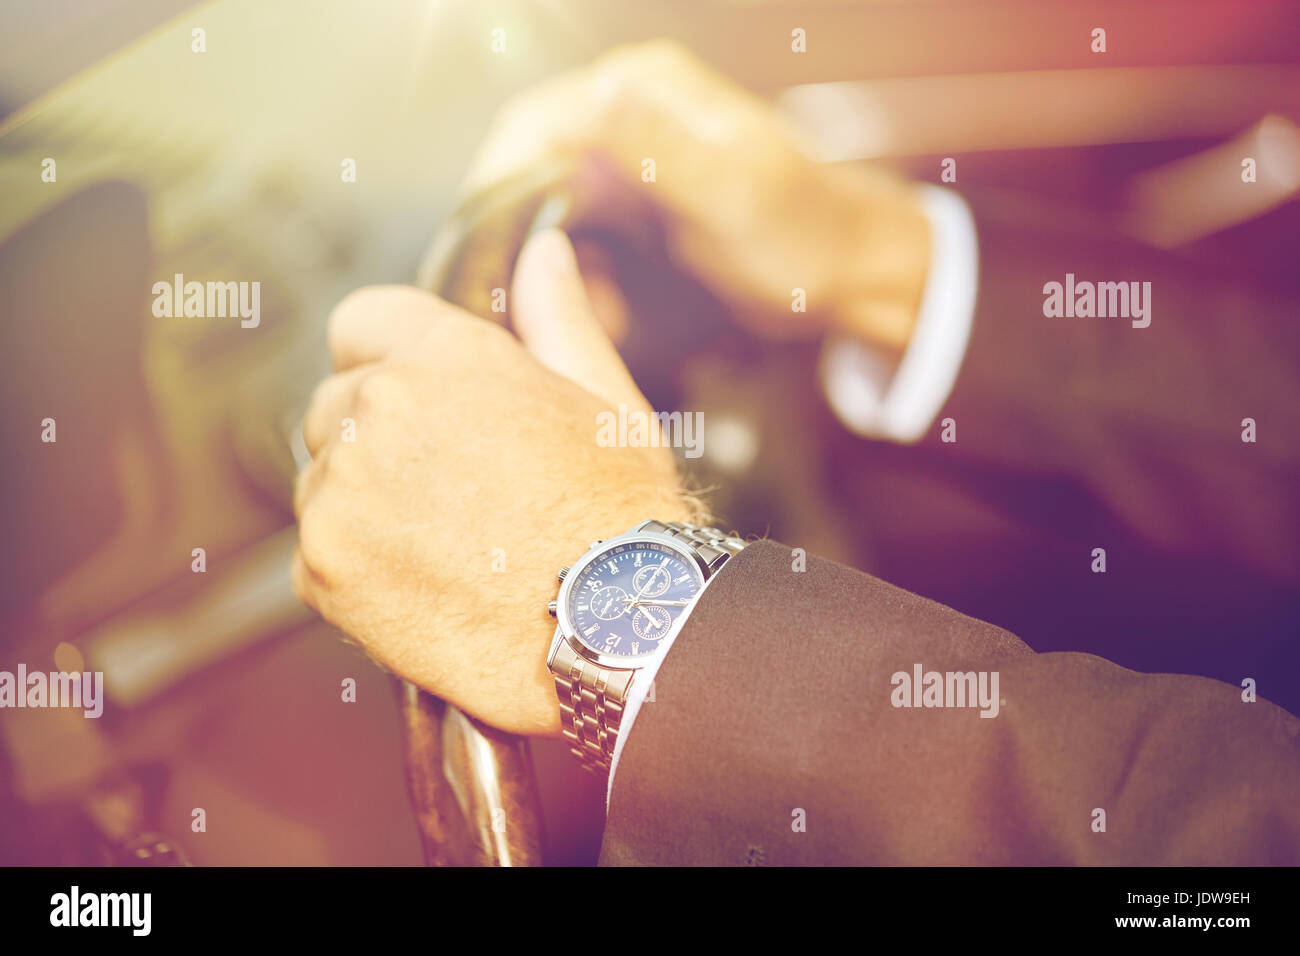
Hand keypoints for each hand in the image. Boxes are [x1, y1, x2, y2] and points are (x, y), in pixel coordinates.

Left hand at [292, 229, 699, 736]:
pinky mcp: (323, 568)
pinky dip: (358, 570)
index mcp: (445, 356)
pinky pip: (319, 552)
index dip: (390, 356)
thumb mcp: (604, 400)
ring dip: (364, 505)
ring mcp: (341, 493)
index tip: (421, 398)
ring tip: (449, 544)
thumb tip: (544, 250)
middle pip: (335, 405)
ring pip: (323, 481)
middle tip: (454, 489)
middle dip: (379, 436)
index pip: (361, 320)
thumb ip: (556, 316)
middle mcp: (377, 410)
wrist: (615, 632)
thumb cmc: (621, 517)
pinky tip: (428, 585)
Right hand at [462, 39, 930, 348]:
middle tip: (520, 307)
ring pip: (548, 209)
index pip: (532, 125)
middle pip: (528, 168)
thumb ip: (661, 145)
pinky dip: (580, 278)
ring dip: (551, 269)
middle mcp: (624, 112)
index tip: (481, 259)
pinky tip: (605, 315)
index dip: (496, 191)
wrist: (848, 269)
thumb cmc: (804, 231)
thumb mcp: (731, 191)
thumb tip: (598, 95)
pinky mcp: (634, 203)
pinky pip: (578, 237)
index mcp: (642, 89)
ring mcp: (627, 157)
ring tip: (583, 318)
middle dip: (521, 241)